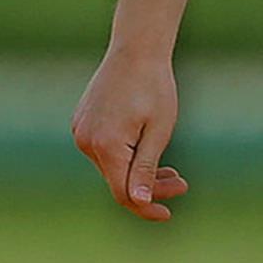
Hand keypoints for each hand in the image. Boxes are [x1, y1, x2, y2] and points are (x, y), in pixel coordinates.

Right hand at [70, 46, 192, 220]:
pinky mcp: (82, 122)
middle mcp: (86, 141)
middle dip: (150, 187)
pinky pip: (104, 150)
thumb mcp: (158, 131)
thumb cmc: (154, 87)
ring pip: (111, 166)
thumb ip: (146, 168)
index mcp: (107, 146)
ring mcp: (81, 131)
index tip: (168, 213)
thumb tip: (138, 201)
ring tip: (170, 168)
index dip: (146, 207)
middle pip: (118, 180)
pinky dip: (125, 155)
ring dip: (138, 171)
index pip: (124, 193)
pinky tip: (146, 147)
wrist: (136, 48)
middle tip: (182, 183)